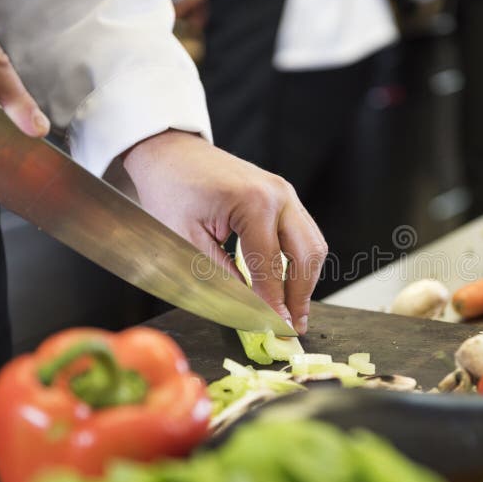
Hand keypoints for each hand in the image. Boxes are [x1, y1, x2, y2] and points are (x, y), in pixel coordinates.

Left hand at [123, 131, 326, 334]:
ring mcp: (285, 192)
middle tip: (294, 324)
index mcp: (254, 203)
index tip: (278, 329)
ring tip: (294, 308)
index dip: (275, 303)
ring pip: (313, 244)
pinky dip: (301, 261)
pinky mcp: (283, 196)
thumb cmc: (170, 189)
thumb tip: (250, 309)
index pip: (271, 267)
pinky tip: (289, 282)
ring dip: (306, 279)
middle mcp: (279, 195)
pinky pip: (304, 233)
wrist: (169, 152)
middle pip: (307, 255)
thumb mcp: (187, 240)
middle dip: (301, 294)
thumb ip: (221, 276)